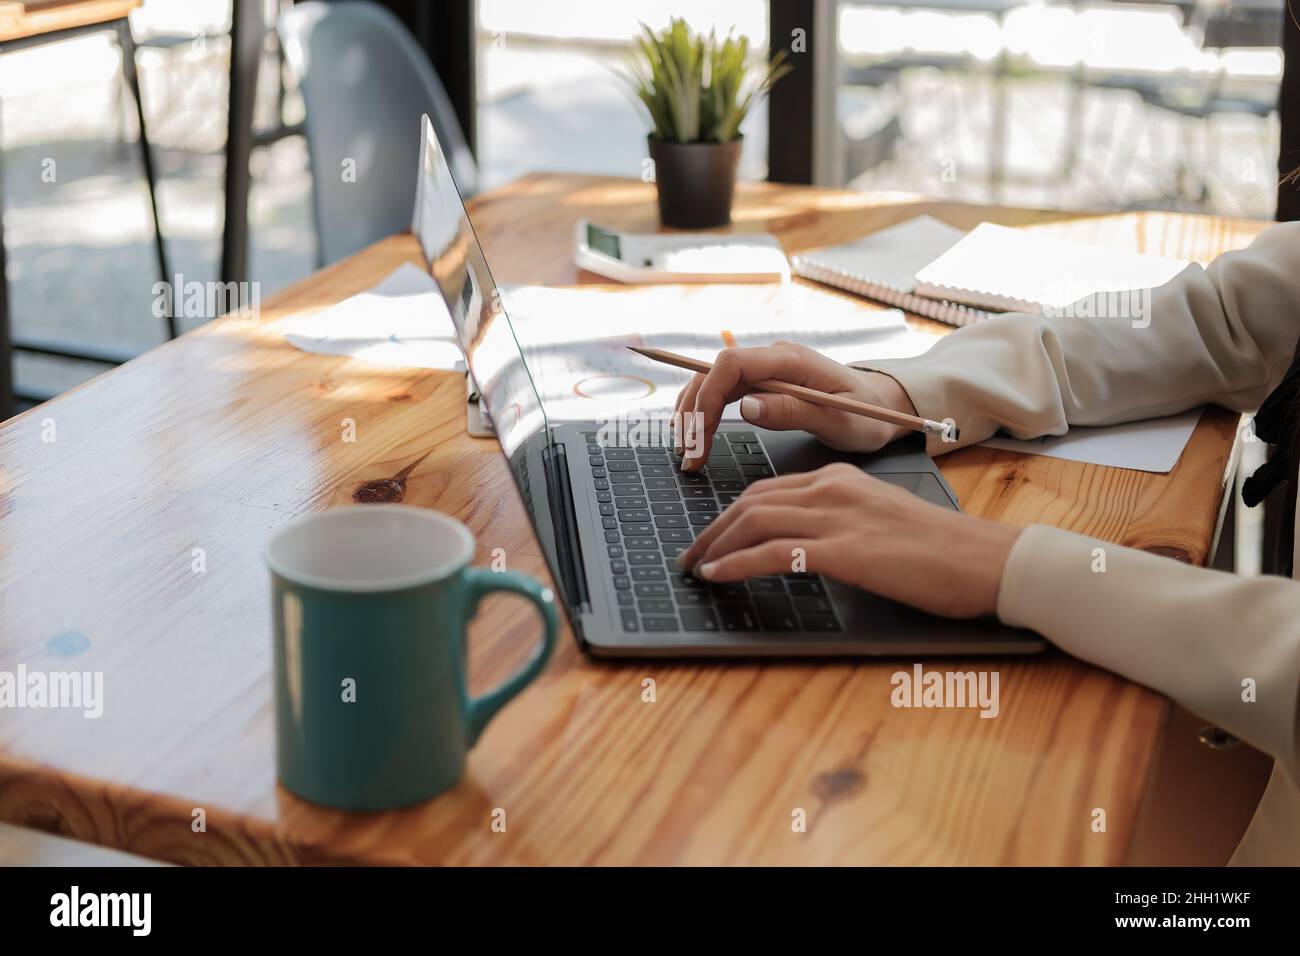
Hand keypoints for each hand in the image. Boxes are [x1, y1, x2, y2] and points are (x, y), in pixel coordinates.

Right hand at [671, 342, 916, 468]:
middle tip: (688, 455)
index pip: (731, 364)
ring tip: (687, 451)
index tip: (699, 435)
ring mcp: (767, 369)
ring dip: (694, 413)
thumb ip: (793, 412)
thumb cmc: (868, 415)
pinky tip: (697, 435)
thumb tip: (746, 407)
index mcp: (791, 360)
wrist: (883, 406)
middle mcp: (773, 358)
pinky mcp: (763, 382)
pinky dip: (705, 413)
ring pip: (712, 382)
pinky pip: (724, 392)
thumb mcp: (838, 420)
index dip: (707, 397)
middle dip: (693, 412)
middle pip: (713, 373)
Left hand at [678, 463, 1021, 617]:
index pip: (767, 489)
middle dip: (713, 529)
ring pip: (754, 521)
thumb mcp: (881, 523)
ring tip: (694, 568)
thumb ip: (841, 524)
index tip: (711, 537)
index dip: (731, 514)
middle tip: (690, 555)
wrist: (986, 560)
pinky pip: (773, 552)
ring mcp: (838, 517)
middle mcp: (833, 489)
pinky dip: (736, 563)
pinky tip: (717, 576)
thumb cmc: (942, 552)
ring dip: (715, 545)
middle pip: (751, 501)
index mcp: (841, 479)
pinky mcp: (845, 550)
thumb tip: (805, 548)